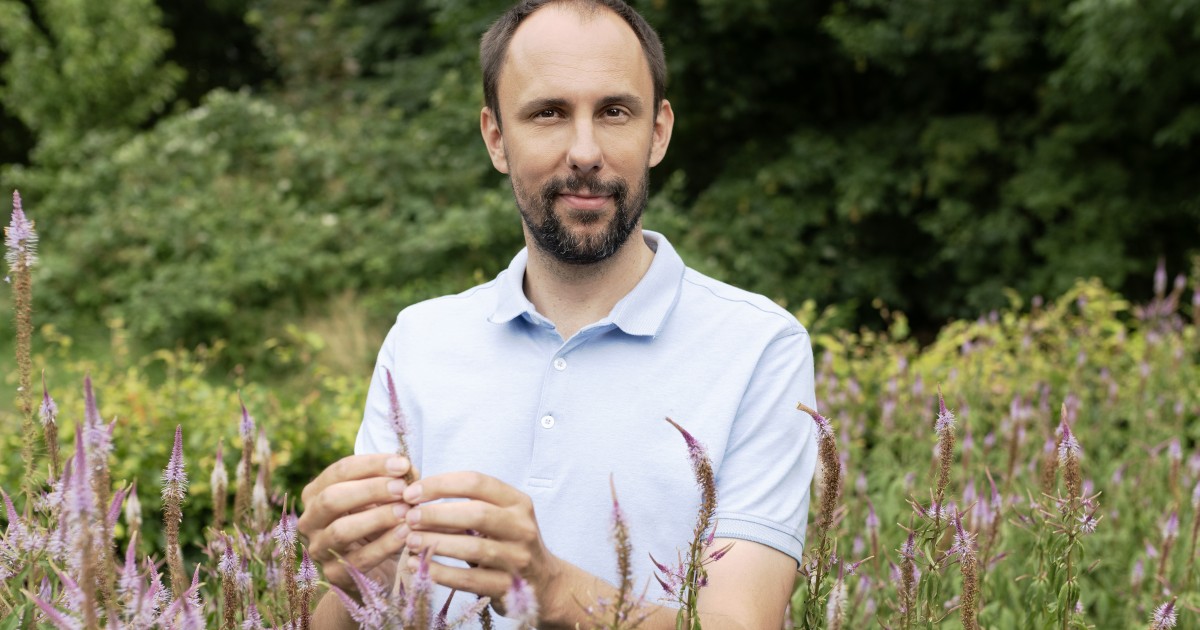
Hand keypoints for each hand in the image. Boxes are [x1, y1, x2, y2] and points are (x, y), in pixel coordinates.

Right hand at [297, 454, 416, 596]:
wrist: (378, 567)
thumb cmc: (379, 522)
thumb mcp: (382, 498)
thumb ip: (393, 481)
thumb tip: (409, 470)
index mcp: (316, 493)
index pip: (339, 471)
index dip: (371, 465)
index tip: (403, 465)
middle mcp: (310, 520)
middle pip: (332, 498)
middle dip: (371, 490)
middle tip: (402, 488)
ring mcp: (319, 549)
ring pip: (341, 530)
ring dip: (377, 518)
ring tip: (406, 511)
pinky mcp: (334, 575)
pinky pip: (359, 559)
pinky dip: (385, 545)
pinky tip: (406, 533)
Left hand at [401, 472, 566, 616]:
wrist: (544, 584)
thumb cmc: (509, 543)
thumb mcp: (499, 517)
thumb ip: (467, 506)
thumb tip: (416, 500)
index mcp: (517, 502)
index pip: (476, 482)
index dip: (440, 485)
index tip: (412, 493)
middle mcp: (522, 527)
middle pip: (477, 513)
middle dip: (437, 514)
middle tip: (409, 517)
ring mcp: (517, 558)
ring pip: (473, 548)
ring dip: (436, 543)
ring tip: (411, 542)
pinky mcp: (509, 587)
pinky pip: (469, 580)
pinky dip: (441, 573)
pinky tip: (419, 566)